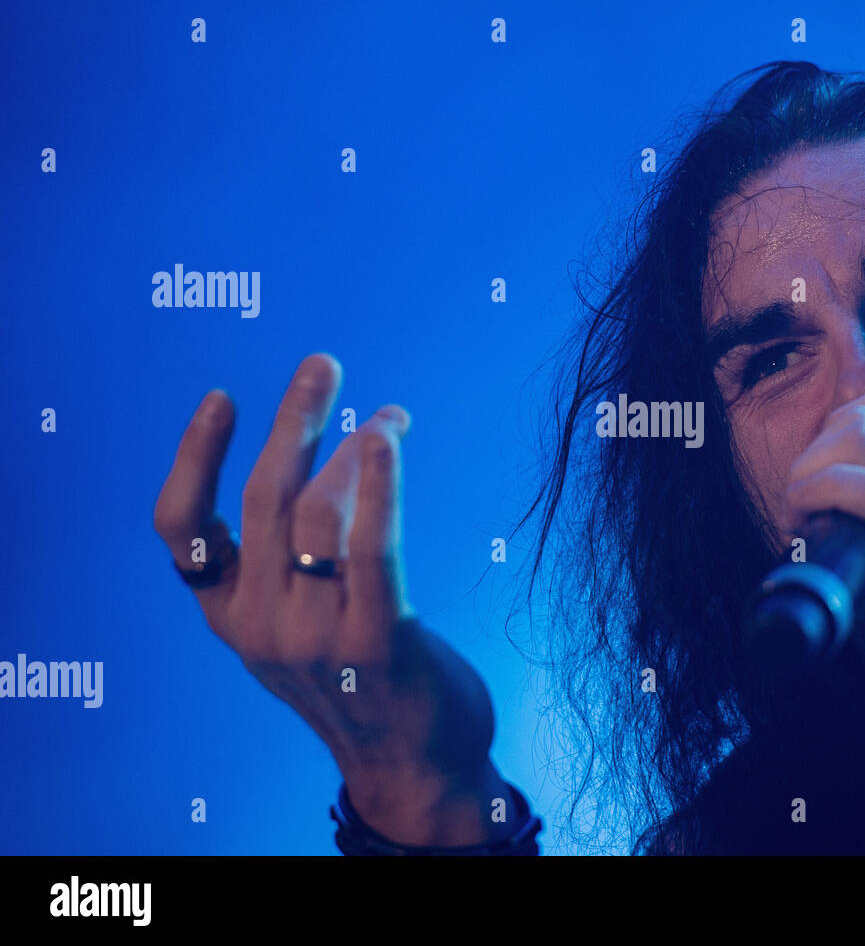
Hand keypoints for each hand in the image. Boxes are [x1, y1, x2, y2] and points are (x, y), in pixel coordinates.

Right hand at [153, 353, 506, 845]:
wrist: (412, 769)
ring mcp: (315, 638)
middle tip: (322, 364)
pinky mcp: (378, 643)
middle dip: (292, 421)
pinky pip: (371, 548)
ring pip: (318, 514)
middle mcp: (260, 626)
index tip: (221, 397)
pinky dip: (378, 485)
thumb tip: (322, 460)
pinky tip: (387, 437)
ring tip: (389, 416)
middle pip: (262, 501)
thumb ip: (290, 565)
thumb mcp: (300, 627)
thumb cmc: (363, 679)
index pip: (182, 532)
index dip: (192, 458)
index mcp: (230, 618)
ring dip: (356, 448)